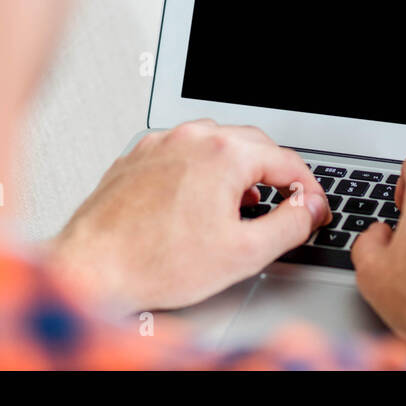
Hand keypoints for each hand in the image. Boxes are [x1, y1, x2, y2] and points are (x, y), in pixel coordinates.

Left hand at [49, 120, 330, 312]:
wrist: (92, 267)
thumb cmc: (154, 262)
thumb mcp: (244, 253)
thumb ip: (289, 225)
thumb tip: (308, 209)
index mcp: (224, 154)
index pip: (286, 161)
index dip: (309, 189)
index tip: (313, 209)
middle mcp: (192, 138)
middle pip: (253, 144)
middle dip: (275, 174)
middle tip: (287, 204)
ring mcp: (162, 144)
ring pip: (216, 143)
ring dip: (238, 168)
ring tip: (243, 205)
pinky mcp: (138, 156)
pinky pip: (183, 152)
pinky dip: (202, 170)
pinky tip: (200, 202)